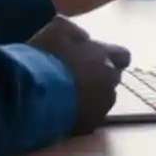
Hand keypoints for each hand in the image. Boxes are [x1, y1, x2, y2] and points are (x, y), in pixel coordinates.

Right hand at [27, 17, 131, 133]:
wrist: (33, 95)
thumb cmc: (44, 58)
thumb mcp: (56, 30)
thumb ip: (74, 31)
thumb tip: (83, 37)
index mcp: (103, 55)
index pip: (122, 55)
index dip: (112, 57)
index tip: (98, 59)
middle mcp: (109, 80)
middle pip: (112, 78)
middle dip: (100, 77)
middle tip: (77, 78)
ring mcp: (102, 104)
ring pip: (103, 99)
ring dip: (91, 97)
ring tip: (68, 97)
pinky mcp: (91, 125)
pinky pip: (91, 117)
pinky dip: (82, 114)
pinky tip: (64, 112)